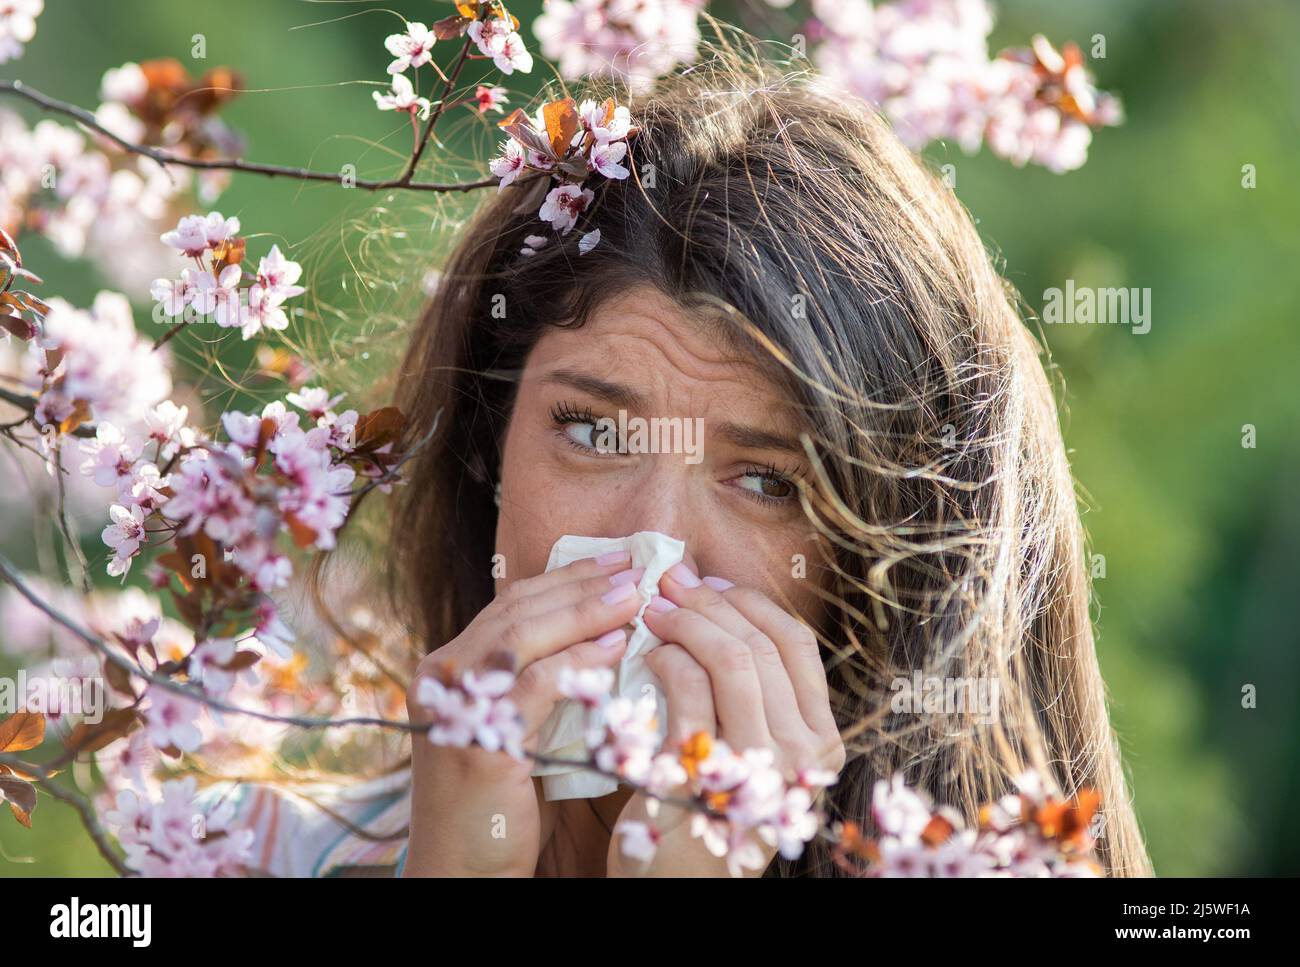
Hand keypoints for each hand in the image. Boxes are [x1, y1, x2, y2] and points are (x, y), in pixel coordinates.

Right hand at [404, 552, 645, 875]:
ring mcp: (455, 706)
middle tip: (634, 568)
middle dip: (580, 584)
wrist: (464, 869)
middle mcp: (443, 676)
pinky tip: (615, 649)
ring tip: (633, 598)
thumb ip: (542, 682)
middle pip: (518, 610)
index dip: (565, 578)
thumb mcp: (518, 727)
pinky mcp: (477, 740)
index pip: (513, 605)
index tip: (616, 562)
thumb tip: (605, 635)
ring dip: (584, 612)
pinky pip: (535, 684)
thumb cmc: (501, 803)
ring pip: (523, 636)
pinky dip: (577, 660)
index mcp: (450, 666)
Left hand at [607, 564, 844, 876]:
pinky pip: (689, 690)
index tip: (713, 582)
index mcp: (820, 743)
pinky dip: (666, 659)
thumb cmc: (711, 814)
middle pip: (762, 647)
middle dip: (711, 602)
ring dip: (687, 622)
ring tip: (653, 610)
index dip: (752, 604)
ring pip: (732, 660)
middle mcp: (801, 756)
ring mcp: (757, 766)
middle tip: (669, 581)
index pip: (797, 647)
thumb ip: (753, 697)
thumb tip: (722, 612)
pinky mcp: (705, 775)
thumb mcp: (753, 754)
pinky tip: (649, 655)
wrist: (678, 888)